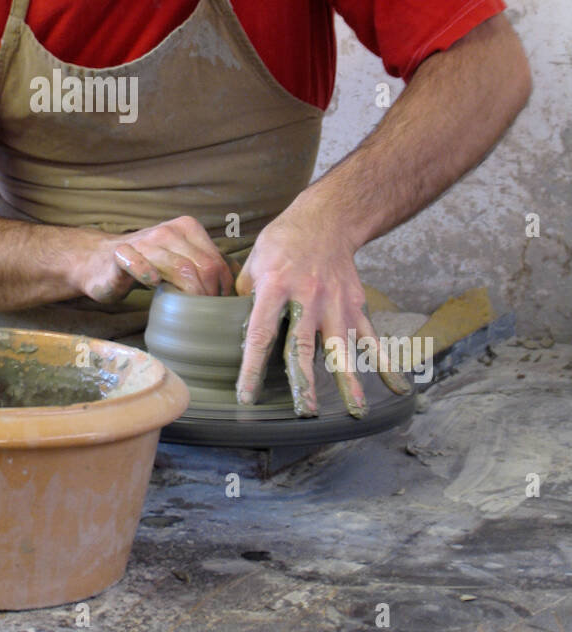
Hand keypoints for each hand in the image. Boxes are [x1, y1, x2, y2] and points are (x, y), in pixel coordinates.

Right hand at [76, 214, 235, 302]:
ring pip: (179, 267)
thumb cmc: (145, 265)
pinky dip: (148, 276)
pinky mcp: (121, 253)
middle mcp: (168, 230)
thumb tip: (238, 284)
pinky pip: (139, 264)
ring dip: (189, 294)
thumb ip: (204, 265)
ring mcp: (144, 240)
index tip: (218, 306)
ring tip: (188, 312)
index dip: (222, 287)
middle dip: (209, 295)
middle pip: (202, 266)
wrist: (99, 262)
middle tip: (205, 315)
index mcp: (186, 228)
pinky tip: (154, 286)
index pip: (216, 260)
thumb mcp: (179, 259)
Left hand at [234, 204, 411, 417]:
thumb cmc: (283, 243)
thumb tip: (235, 332)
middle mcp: (307, 297)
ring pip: (341, 347)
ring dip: (348, 380)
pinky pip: (370, 337)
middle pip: (303, 345)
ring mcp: (335, 303)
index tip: (246, 395)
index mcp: (275, 287)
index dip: (252, 367)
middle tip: (304, 411)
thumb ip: (246, 298)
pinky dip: (384, 363)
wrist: (325, 220)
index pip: (261, 333)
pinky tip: (397, 388)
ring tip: (355, 411)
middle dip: (304, 381)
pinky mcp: (355, 304)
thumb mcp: (255, 263)